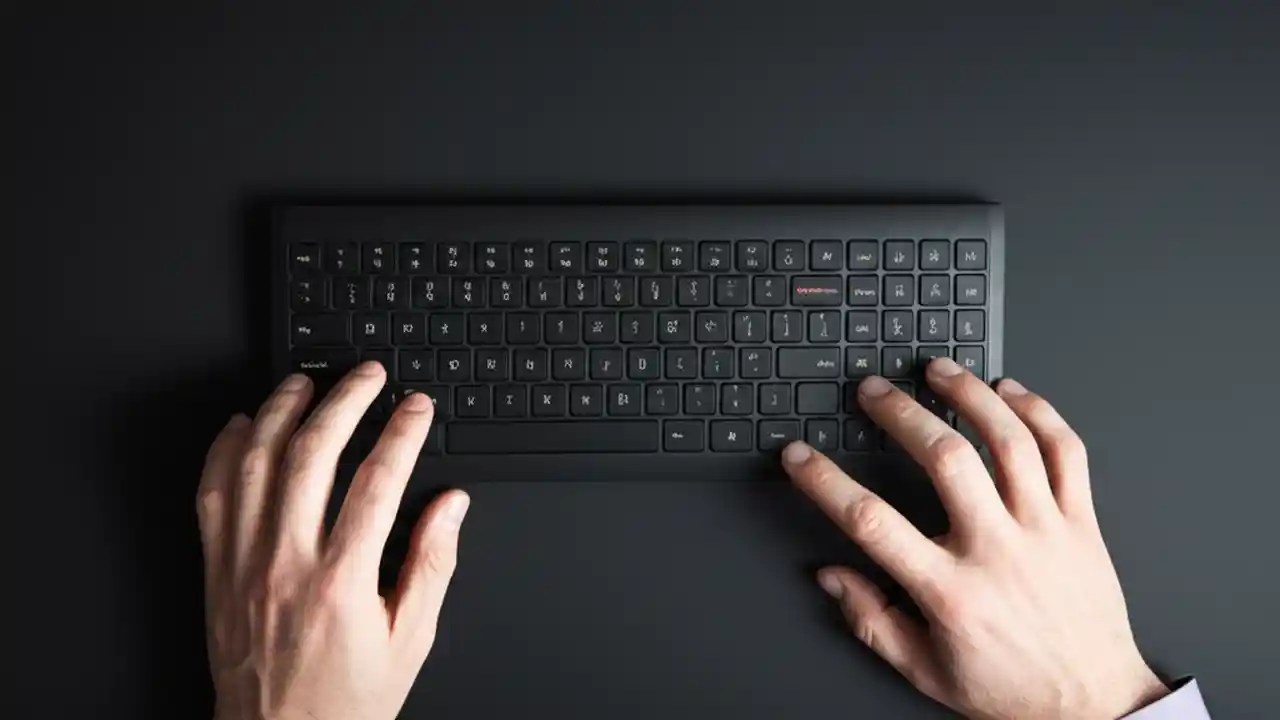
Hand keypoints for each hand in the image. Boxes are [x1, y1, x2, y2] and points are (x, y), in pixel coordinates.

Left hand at [197, 363, 468, 719]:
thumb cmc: (345, 700)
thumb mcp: (410, 641)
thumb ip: (432, 566)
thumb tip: (451, 506)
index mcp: (342, 582)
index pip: (377, 482)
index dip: (402, 432)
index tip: (416, 405)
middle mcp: (288, 564)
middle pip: (313, 456)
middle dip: (345, 401)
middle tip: (368, 375)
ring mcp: (245, 564)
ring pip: (256, 464)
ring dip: (283, 411)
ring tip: (307, 382)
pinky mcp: (217, 570)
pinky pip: (212, 495)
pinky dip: (225, 451)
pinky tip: (244, 424)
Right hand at [782, 358, 1166, 718]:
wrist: (1094, 703)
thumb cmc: (1012, 688)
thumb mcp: (925, 671)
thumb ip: (872, 621)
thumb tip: (831, 577)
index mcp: (951, 593)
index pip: (873, 523)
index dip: (826, 482)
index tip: (800, 456)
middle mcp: (998, 553)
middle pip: (947, 461)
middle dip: (901, 414)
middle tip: (873, 391)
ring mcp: (1045, 532)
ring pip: (1010, 442)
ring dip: (969, 396)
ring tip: (937, 370)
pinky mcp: (1082, 523)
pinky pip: (1066, 452)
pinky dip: (1039, 412)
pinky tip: (1010, 391)